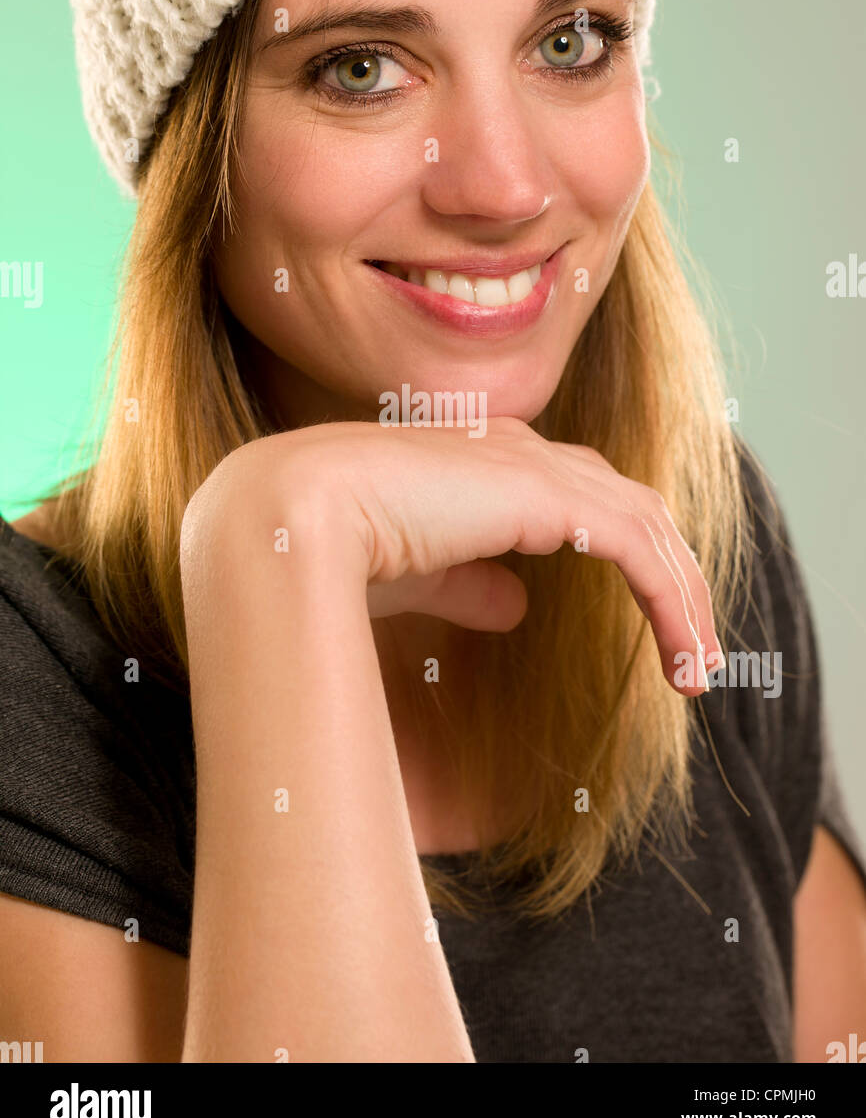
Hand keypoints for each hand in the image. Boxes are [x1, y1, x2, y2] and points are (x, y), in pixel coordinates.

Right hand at [274, 417, 720, 693]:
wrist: (284, 516)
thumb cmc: (323, 547)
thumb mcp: (413, 573)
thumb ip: (466, 581)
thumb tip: (514, 605)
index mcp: (479, 458)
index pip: (578, 495)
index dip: (621, 551)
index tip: (642, 620)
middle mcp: (515, 448)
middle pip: (626, 503)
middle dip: (669, 574)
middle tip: (693, 653)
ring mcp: (533, 464)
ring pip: (646, 523)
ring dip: (683, 596)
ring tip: (700, 669)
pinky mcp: (547, 494)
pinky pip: (640, 548)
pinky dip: (672, 602)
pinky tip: (684, 659)